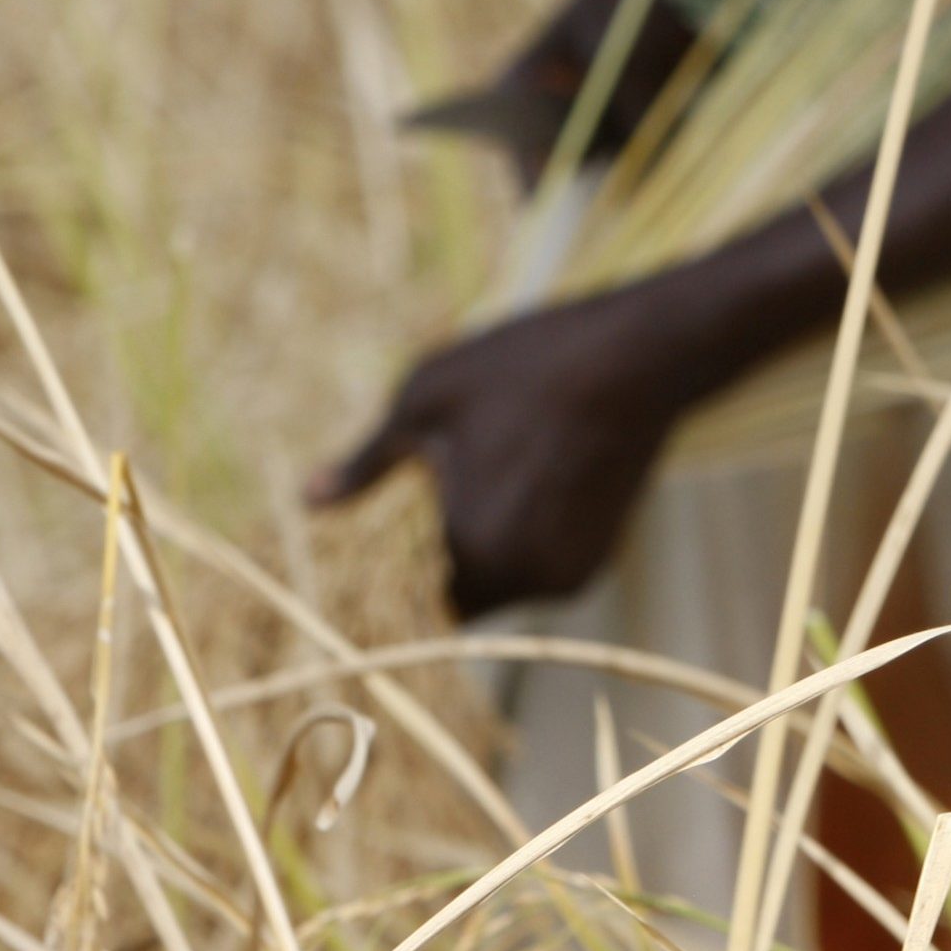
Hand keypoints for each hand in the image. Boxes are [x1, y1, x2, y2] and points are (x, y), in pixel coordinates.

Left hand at [318, 283, 730, 615]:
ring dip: (482, 548)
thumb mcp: (427, 397)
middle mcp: (524, 577)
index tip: (392, 517)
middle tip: (444, 482)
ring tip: (492, 471)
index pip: (405, 592)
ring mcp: (566, 575)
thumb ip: (368, 462)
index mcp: (474, 543)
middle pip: (450, 594)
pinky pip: (532, 572)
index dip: (389, 563)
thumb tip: (308, 501)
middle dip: (438, 551)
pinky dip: (522, 542)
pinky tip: (529, 480)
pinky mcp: (596, 564)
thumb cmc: (526, 365)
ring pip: (495, 585)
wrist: (642, 356)